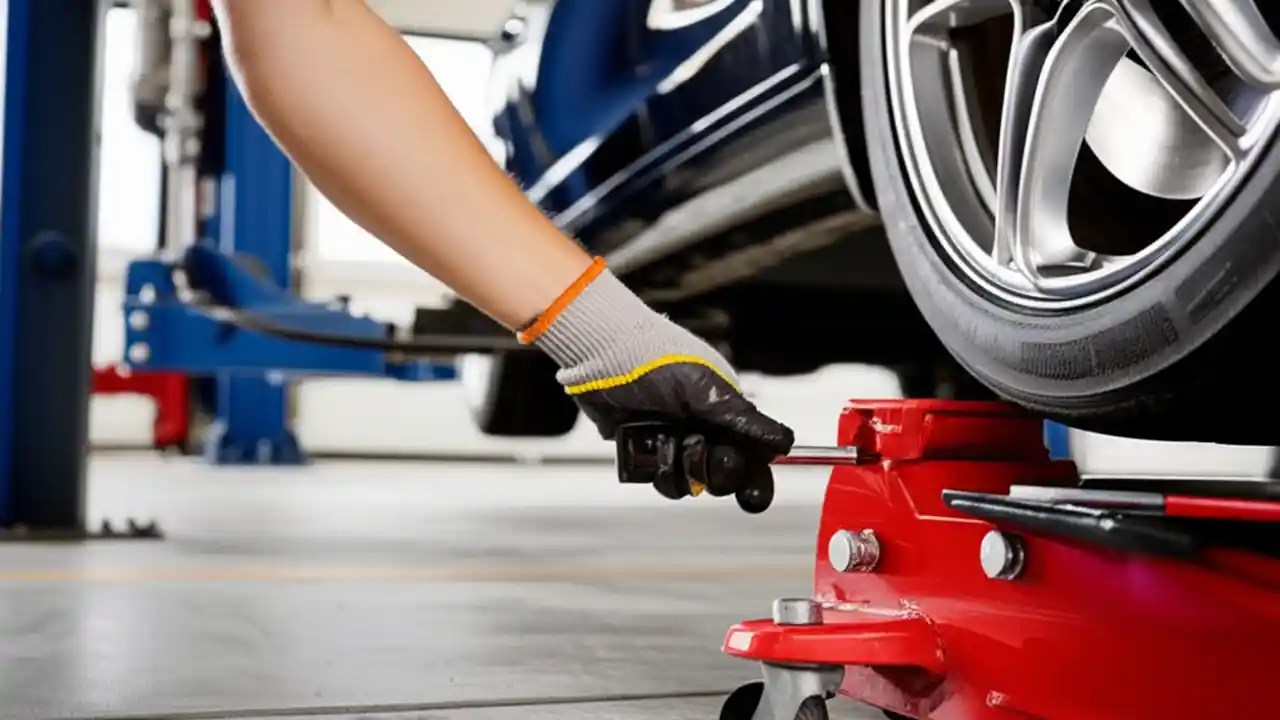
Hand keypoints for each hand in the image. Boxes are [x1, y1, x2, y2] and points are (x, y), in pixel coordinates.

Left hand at [520, 258, 794, 502]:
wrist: (600, 355)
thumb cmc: (655, 359)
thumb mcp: (705, 388)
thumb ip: (744, 420)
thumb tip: (784, 442)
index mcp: (725, 411)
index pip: (752, 454)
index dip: (753, 475)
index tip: (750, 494)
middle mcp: (703, 429)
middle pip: (723, 476)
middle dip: (712, 470)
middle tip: (698, 446)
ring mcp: (673, 441)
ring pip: (689, 483)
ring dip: (678, 468)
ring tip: (665, 439)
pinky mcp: (644, 450)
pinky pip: (659, 478)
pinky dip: (653, 466)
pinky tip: (644, 442)